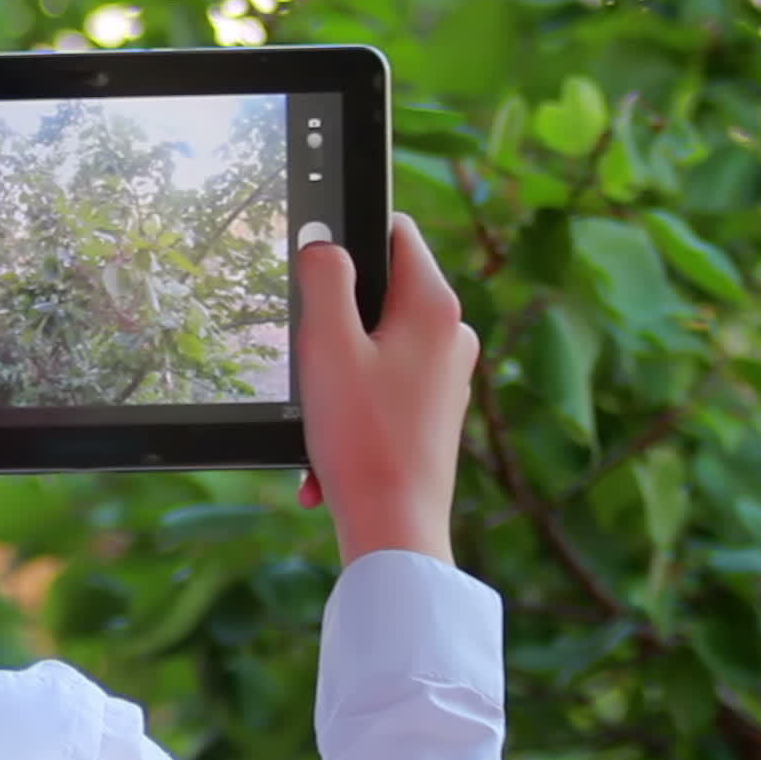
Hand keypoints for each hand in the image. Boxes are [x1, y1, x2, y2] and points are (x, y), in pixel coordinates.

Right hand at [294, 213, 477, 567]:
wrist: (395, 528)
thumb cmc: (363, 438)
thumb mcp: (326, 345)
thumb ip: (324, 280)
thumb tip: (323, 244)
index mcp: (433, 306)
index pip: (395, 231)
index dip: (350, 236)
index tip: (316, 265)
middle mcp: (451, 335)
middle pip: (380, 294)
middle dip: (334, 323)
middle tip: (309, 357)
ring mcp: (448, 376)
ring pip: (375, 348)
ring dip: (336, 379)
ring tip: (318, 419)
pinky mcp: (436, 412)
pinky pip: (382, 392)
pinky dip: (350, 413)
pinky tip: (325, 454)